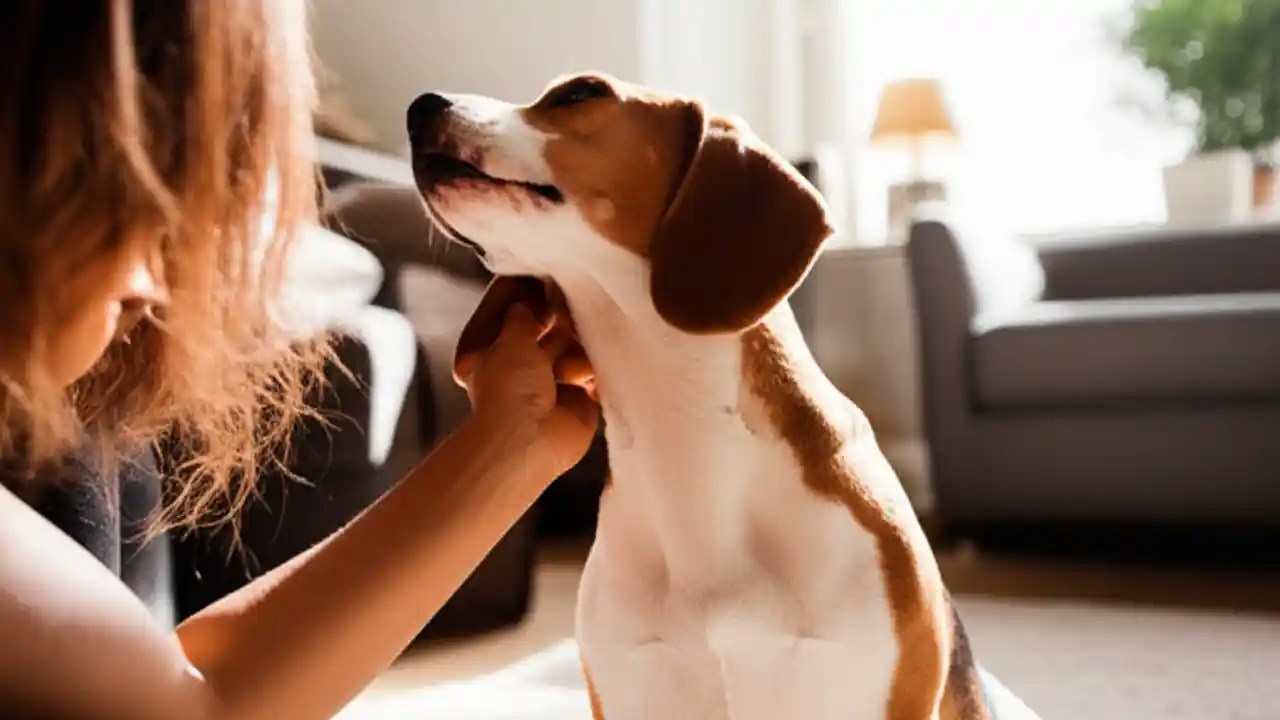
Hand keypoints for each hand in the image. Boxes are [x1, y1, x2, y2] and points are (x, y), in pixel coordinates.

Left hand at [459, 304, 598, 479]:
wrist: (530, 438)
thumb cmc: (510, 388)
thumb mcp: (511, 340)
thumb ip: (522, 316)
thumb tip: (523, 300)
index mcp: (502, 358)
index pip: (524, 325)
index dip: (539, 308)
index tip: (556, 290)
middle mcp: (528, 374)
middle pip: (555, 339)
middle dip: (566, 330)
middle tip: (574, 318)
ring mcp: (556, 391)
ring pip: (578, 356)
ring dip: (579, 356)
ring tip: (570, 368)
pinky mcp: (581, 407)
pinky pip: (597, 380)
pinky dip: (598, 375)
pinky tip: (590, 374)